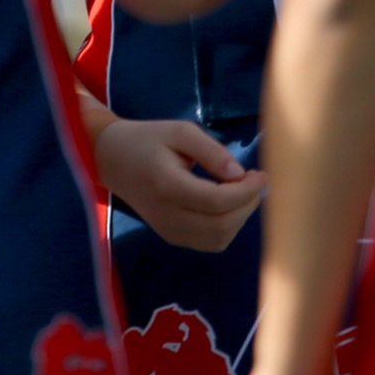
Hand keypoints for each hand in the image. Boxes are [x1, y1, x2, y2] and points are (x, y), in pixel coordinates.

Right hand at [96, 117, 267, 252]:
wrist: (113, 160)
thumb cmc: (149, 139)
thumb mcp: (181, 132)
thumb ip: (212, 151)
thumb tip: (240, 175)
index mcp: (168, 186)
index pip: (218, 201)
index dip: (247, 191)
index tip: (261, 173)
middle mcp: (167, 216)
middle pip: (222, 225)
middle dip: (248, 205)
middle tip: (255, 181)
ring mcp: (168, 231)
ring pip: (219, 239)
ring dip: (240, 217)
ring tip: (243, 191)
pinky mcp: (171, 236)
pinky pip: (209, 242)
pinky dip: (228, 227)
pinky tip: (228, 204)